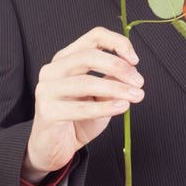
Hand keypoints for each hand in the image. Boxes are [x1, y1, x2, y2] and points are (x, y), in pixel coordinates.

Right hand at [22, 26, 144, 181]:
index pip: (94, 37)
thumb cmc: (77, 118)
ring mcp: (47, 89)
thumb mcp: (99, 95)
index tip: (135, 60)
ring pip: (86, 82)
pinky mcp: (47, 111)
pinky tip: (121, 107)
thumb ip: (110, 79)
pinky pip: (80, 108)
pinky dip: (105, 107)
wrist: (54, 148)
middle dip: (119, 67)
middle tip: (139, 81)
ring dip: (116, 88)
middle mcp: (53, 69)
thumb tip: (131, 70)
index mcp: (66, 58)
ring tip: (135, 96)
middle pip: (89, 56)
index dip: (117, 43)